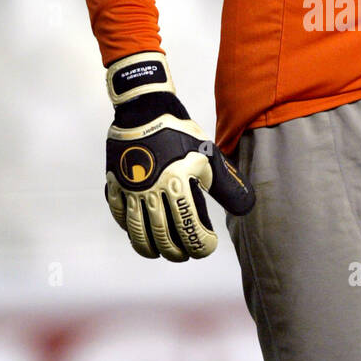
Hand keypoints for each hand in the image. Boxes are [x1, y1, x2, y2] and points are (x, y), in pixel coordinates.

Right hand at [103, 51, 253, 260]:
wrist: (144, 107)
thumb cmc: (180, 131)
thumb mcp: (209, 156)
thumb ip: (228, 186)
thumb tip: (245, 210)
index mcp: (177, 183)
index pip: (189, 228)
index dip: (200, 245)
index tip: (208, 246)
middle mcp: (151, 190)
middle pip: (162, 235)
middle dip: (177, 250)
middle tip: (186, 254)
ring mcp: (130, 187)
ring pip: (137, 230)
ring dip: (150, 247)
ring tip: (160, 253)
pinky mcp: (115, 181)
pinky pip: (118, 212)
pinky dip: (127, 227)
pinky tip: (137, 232)